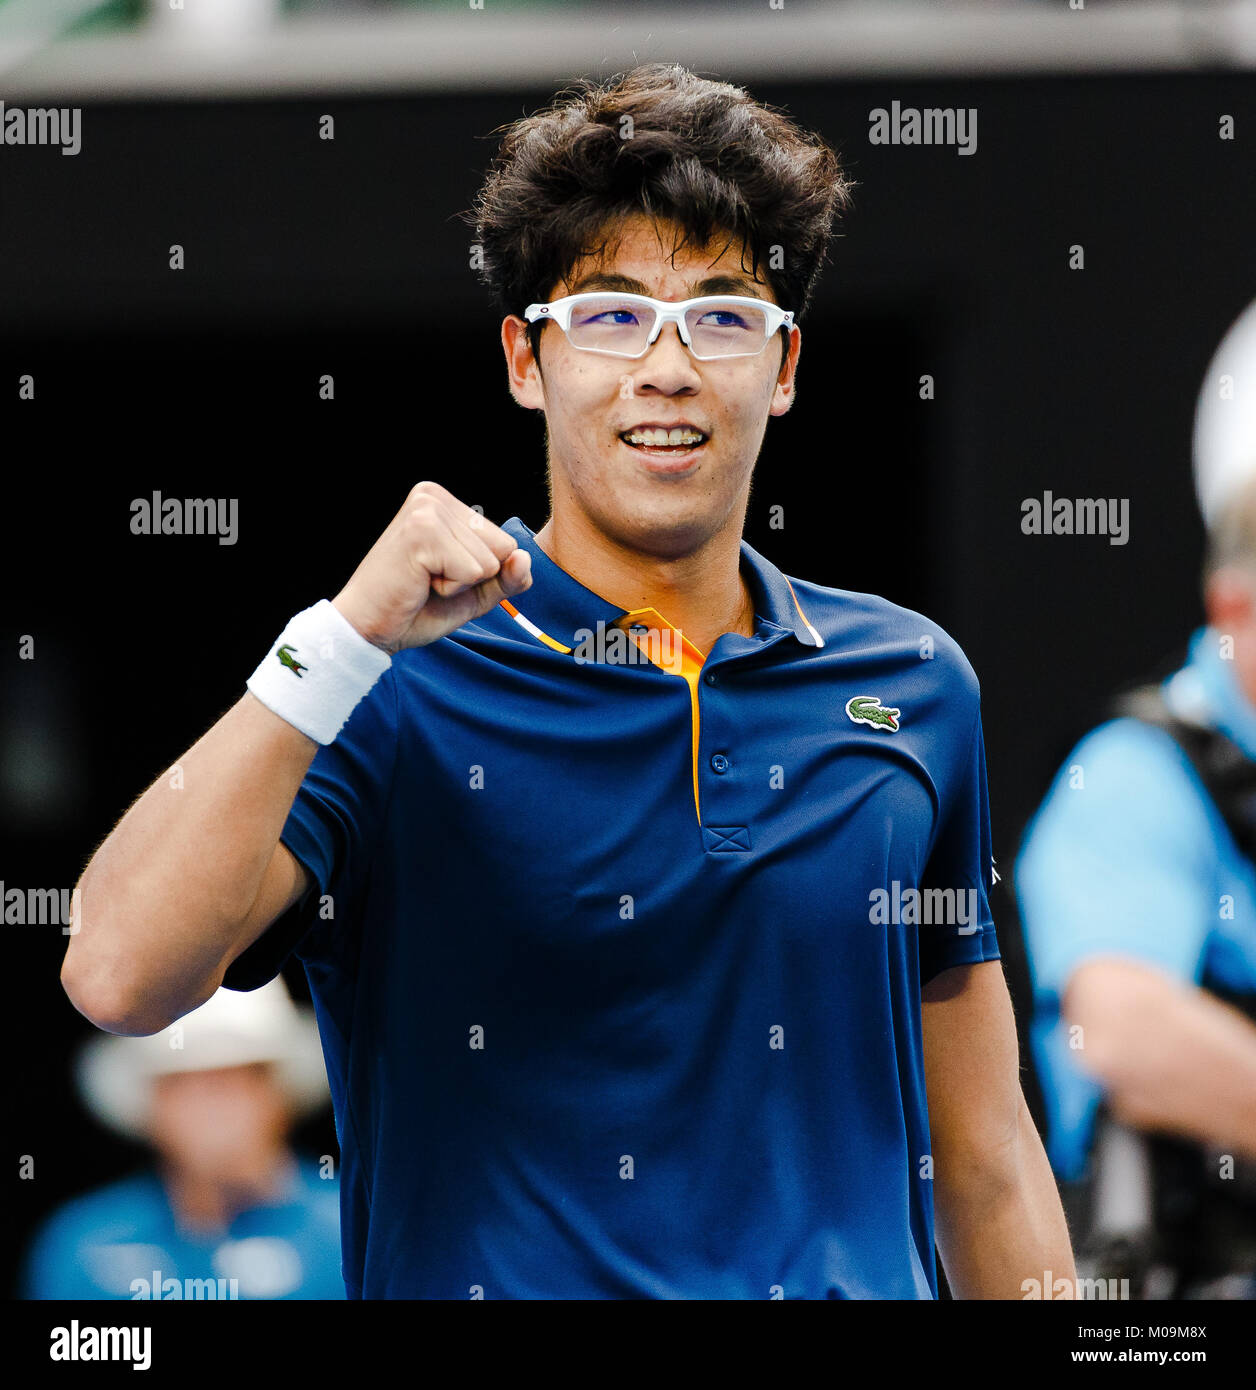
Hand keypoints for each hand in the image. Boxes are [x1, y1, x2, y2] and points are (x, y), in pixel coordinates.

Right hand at [331, 482, 531, 651]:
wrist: (371, 628)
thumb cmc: (418, 608)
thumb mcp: (475, 592)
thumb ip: (508, 577)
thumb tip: (524, 558)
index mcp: (444, 502)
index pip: (504, 542)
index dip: (481, 573)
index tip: (439, 575)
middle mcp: (434, 496)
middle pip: (502, 547)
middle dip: (473, 577)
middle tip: (430, 580)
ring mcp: (427, 510)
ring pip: (489, 561)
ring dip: (460, 584)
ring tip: (423, 581)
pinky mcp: (423, 532)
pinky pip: (474, 571)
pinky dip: (451, 588)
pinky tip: (420, 583)